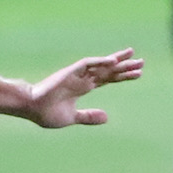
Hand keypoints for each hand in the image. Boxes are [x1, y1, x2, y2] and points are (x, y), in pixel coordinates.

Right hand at [19, 48, 143, 128]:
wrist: (31, 108)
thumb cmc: (47, 113)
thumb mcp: (73, 117)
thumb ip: (88, 116)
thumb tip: (107, 117)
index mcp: (83, 88)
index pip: (107, 79)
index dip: (122, 77)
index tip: (138, 75)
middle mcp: (83, 79)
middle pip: (108, 70)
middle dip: (125, 66)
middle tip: (142, 62)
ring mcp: (77, 74)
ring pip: (101, 65)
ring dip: (117, 61)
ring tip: (133, 55)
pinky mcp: (70, 72)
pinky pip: (88, 63)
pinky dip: (100, 61)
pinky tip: (113, 61)